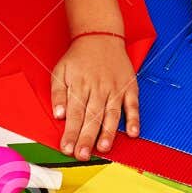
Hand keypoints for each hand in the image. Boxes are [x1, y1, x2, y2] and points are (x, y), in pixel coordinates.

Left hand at [53, 35, 139, 159]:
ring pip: (111, 114)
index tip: (67, 148)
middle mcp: (98, 89)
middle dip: (86, 138)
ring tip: (103, 148)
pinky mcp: (129, 87)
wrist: (101, 37)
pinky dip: (134, 119)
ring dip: (108, 132)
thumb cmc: (79, 58)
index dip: (70, 132)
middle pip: (92, 117)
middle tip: (82, 155)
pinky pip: (133, 105)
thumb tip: (58, 114)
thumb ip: (58, 93)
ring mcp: (115, 89)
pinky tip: (132, 133)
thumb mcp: (60, 71)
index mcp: (80, 86)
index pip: (74, 113)